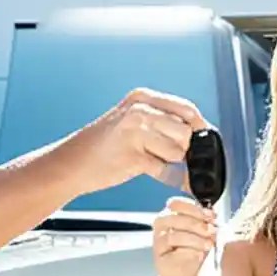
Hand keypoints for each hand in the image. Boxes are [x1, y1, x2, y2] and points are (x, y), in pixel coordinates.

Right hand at [64, 88, 208, 193]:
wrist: (72, 164)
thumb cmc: (105, 145)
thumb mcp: (132, 120)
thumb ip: (162, 121)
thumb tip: (199, 131)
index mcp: (142, 98)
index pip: (186, 109)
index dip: (199, 127)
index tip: (204, 141)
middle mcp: (139, 111)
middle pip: (185, 131)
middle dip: (185, 148)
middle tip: (170, 156)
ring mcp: (136, 133)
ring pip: (177, 151)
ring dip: (171, 162)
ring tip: (152, 161)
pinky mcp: (133, 157)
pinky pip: (165, 169)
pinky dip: (169, 177)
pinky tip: (159, 174)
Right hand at [153, 196, 216, 275]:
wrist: (183, 275)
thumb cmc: (192, 250)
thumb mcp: (202, 233)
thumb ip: (205, 221)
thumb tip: (212, 213)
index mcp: (170, 214)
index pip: (176, 204)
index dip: (194, 209)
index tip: (210, 216)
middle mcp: (161, 225)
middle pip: (176, 219)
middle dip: (196, 224)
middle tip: (211, 230)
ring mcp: (158, 241)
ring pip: (174, 236)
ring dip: (195, 239)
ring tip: (208, 245)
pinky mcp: (159, 257)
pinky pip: (174, 253)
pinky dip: (189, 252)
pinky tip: (199, 254)